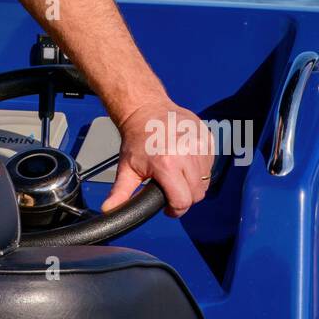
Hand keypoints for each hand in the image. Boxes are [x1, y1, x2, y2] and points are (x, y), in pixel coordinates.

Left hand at [101, 96, 213, 218]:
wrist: (146, 109)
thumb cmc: (137, 139)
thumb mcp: (126, 167)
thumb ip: (120, 192)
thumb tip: (108, 209)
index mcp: (166, 164)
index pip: (183, 201)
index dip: (175, 209)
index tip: (169, 208)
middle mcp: (186, 154)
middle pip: (197, 194)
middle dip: (184, 197)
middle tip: (171, 189)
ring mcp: (199, 144)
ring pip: (205, 180)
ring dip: (193, 183)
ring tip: (177, 173)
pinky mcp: (207, 138)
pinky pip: (210, 165)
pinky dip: (200, 168)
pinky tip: (186, 161)